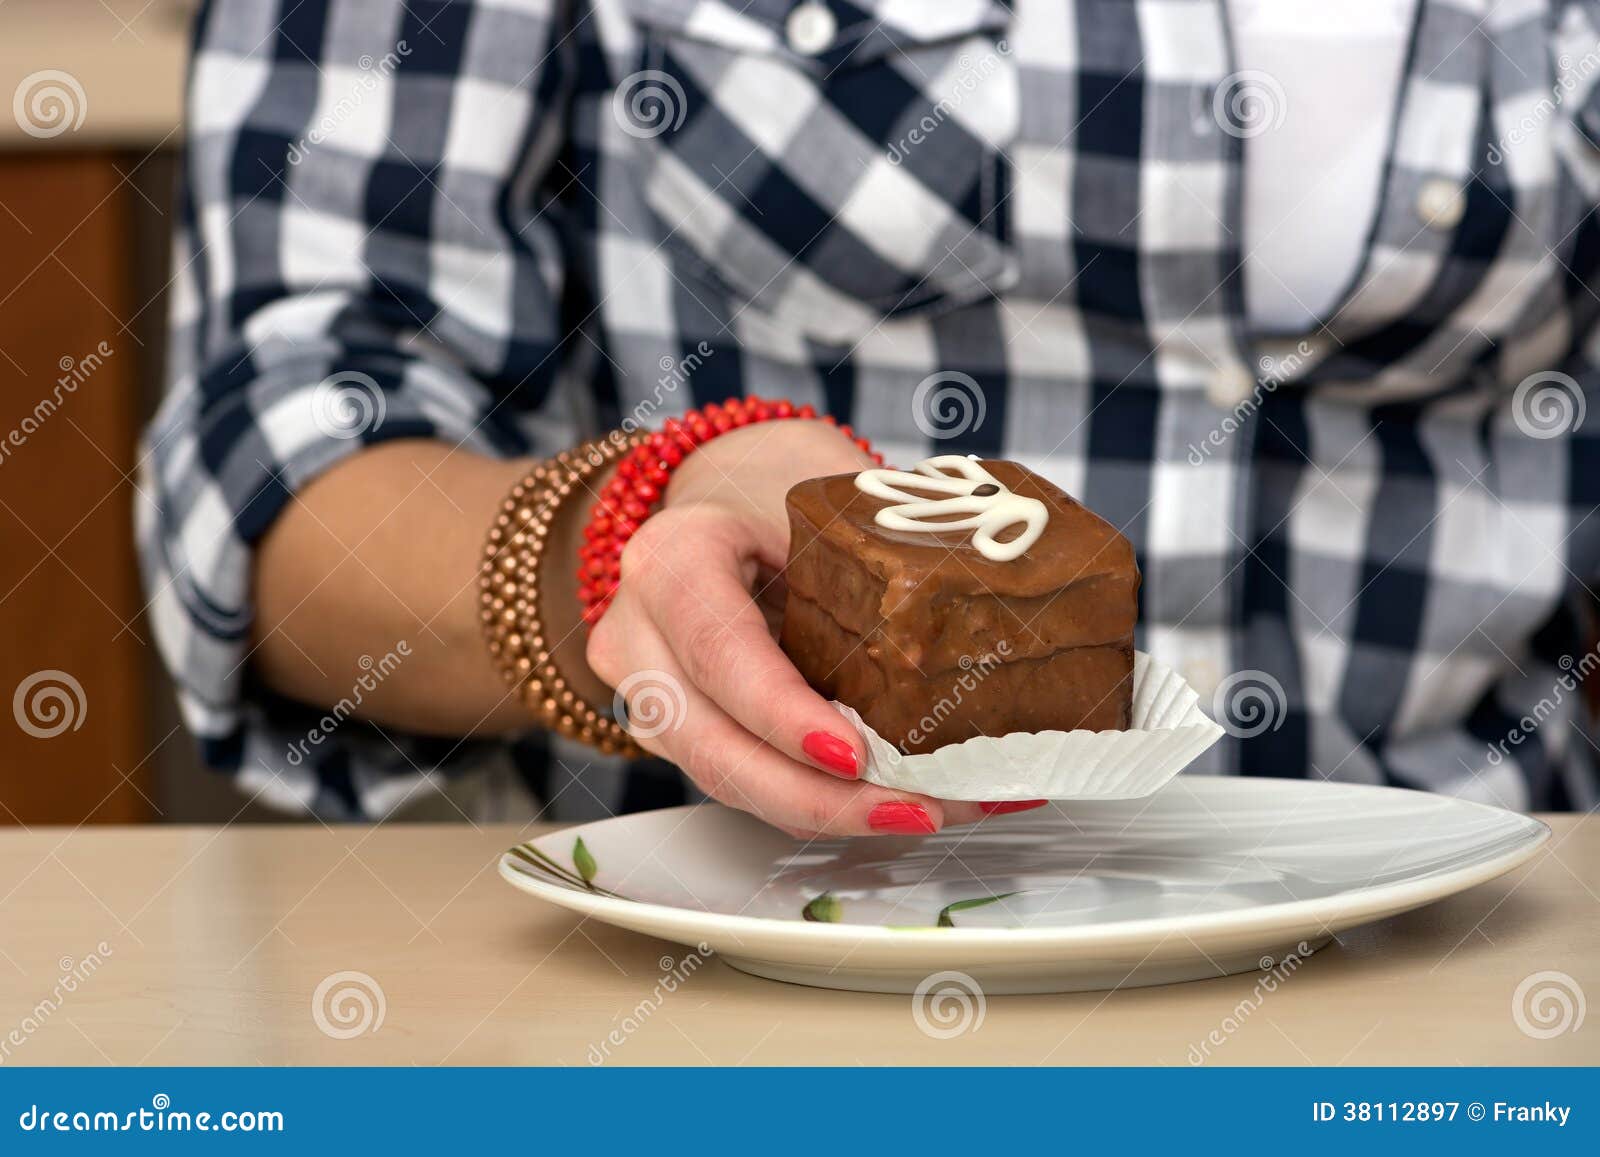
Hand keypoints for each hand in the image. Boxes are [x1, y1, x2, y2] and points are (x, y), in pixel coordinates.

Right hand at [585, 420, 990, 837]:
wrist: (712, 503)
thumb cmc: (769, 489)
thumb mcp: (814, 498)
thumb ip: (873, 550)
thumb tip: (995, 606)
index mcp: (672, 562)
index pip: (720, 652)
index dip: (784, 715)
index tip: (854, 757)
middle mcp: (644, 639)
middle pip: (718, 749)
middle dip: (823, 800)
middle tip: (921, 810)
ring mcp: (654, 697)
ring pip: (735, 783)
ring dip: (839, 813)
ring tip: (940, 811)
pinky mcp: (686, 733)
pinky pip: (752, 779)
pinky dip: (827, 801)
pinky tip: (907, 803)